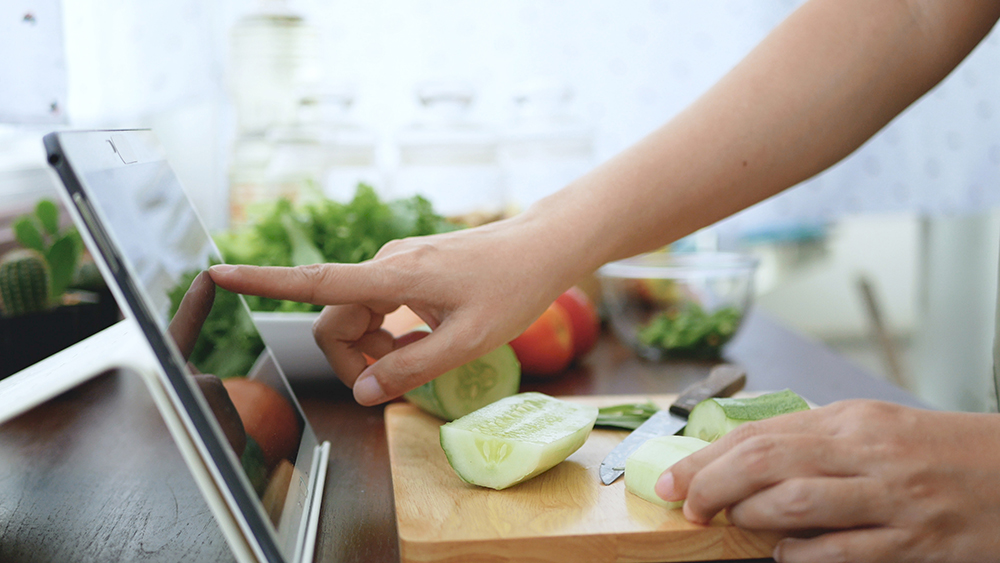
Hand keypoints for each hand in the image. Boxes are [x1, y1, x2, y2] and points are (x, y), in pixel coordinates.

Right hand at [209, 215, 580, 404]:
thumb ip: (411, 368)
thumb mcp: (466, 341)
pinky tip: (427, 339)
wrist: (542, 247)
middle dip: (354, 358)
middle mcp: (384, 264)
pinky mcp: (407, 267)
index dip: (261, 282)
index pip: (313, 282)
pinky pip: (377, 306)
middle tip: (397, 383)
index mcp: (392, 277)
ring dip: (375, 348)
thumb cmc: (512, 289)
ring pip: (356, 316)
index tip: (216, 275)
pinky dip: (390, 332)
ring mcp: (395, 264)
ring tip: (424, 357)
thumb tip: (363, 393)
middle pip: (334, 319)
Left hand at [658, 400, 999, 562]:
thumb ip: (810, 441)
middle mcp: (866, 452)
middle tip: (684, 504)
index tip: (671, 479)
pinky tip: (785, 553)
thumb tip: (739, 460)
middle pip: (765, 461)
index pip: (758, 432)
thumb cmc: (936, 451)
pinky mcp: (914, 542)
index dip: (704, 457)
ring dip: (748, 516)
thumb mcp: (872, 428)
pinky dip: (802, 555)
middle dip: (710, 483)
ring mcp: (891, 498)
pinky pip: (842, 551)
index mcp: (850, 419)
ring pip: (795, 502)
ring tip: (730, 523)